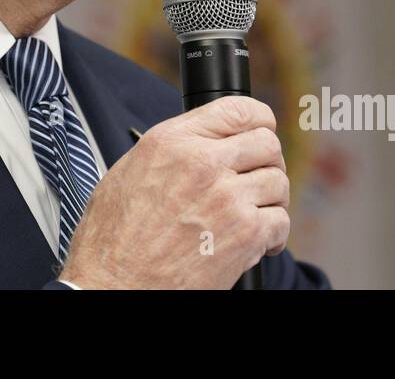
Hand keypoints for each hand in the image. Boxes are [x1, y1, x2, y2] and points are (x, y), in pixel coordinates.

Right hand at [58, 96, 289, 288]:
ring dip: (271, 198)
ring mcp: (227, 198)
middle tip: (257, 178)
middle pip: (266, 142)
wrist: (115, 285)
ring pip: (278, 181)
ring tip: (255, 212)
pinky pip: (281, 221)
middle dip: (267, 160)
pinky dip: (274, 234)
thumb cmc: (113, 237)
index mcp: (172, 141)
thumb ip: (170, 149)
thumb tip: (200, 143)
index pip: (236, 109)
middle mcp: (202, 162)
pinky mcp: (245, 235)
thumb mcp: (129, 171)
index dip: (257, 119)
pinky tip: (257, 241)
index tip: (261, 129)